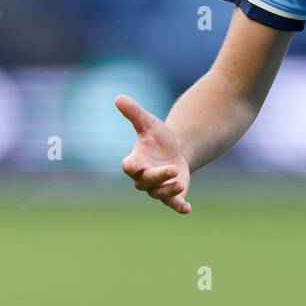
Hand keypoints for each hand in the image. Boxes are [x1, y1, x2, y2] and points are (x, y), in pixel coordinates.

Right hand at [115, 94, 191, 213]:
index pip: (129, 166)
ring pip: (160, 193)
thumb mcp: (148, 123)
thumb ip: (134, 113)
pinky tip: (187, 208)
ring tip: (181, 184)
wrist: (175, 151)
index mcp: (136, 161)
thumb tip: (118, 97)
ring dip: (169, 190)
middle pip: (147, 181)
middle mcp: (144, 178)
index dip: (130, 166)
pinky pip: (174, 204)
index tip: (131, 164)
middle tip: (172, 169)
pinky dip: (179, 206)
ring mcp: (158, 188)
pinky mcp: (172, 194)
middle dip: (159, 176)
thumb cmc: (157, 138)